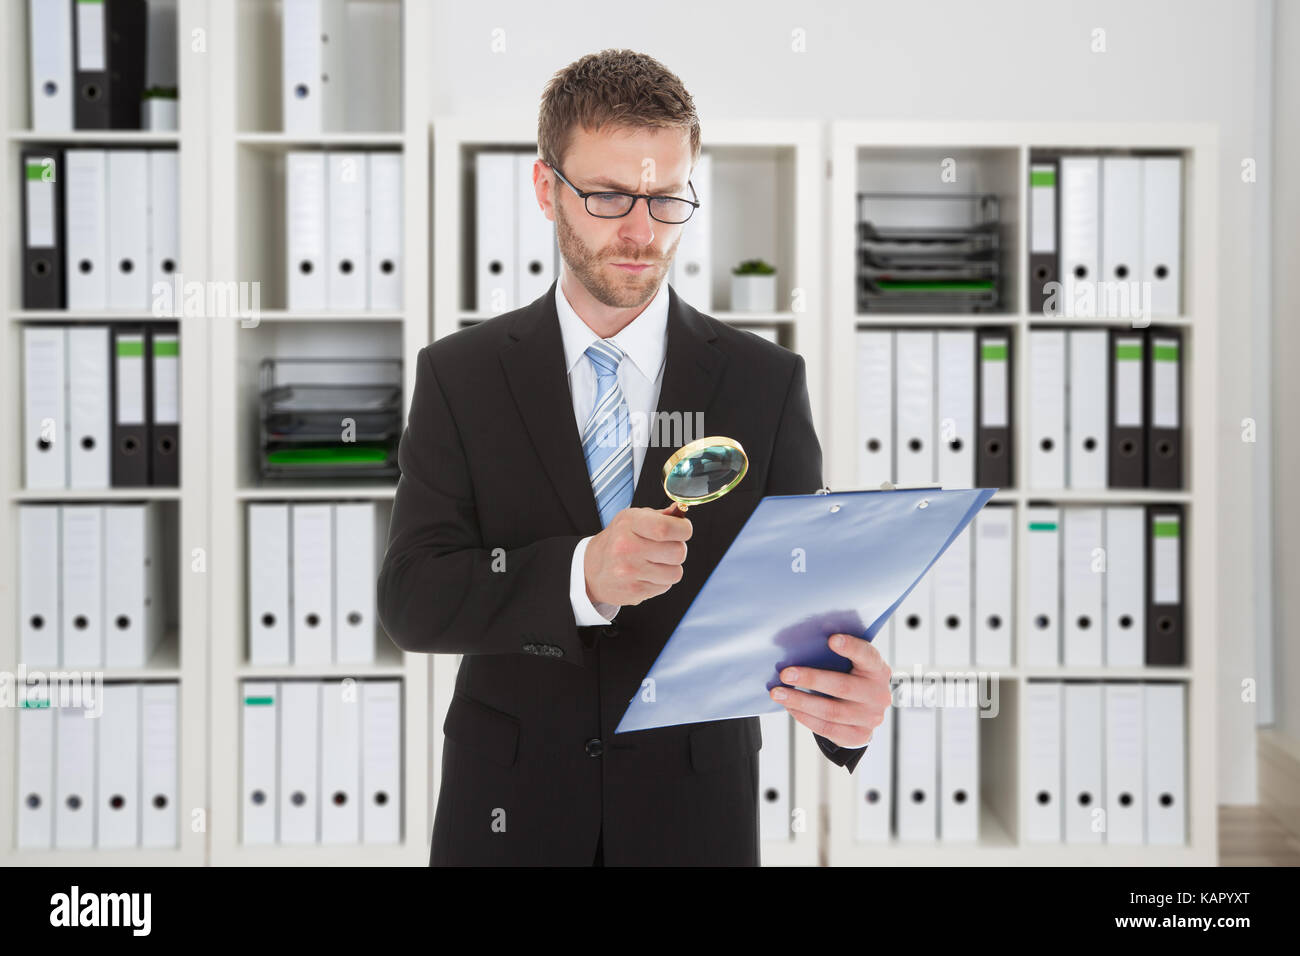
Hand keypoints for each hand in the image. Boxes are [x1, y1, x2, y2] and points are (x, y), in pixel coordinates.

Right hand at [584, 505, 691, 607]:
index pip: (667, 528)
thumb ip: (661, 516)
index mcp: (629, 524)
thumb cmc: (618, 540)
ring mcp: (629, 572)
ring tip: (655, 562)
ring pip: (676, 572)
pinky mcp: (634, 591)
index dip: (683, 529)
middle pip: (678, 552)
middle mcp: (627, 547)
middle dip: (678, 549)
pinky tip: (646, 574)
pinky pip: (665, 586)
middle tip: (666, 547)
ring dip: (671, 567)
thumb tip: (682, 512)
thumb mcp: (633, 519)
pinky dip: (660, 580)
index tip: (683, 529)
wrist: (591, 569)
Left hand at [769, 633, 890, 748]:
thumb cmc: (853, 678)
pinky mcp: (858, 736)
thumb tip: (802, 647)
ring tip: (779, 693)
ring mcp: (870, 718)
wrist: (865, 711)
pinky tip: (790, 707)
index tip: (831, 639)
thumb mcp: (853, 664)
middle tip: (786, 674)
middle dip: (811, 680)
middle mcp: (878, 694)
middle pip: (842, 687)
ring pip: (831, 711)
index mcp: (878, 669)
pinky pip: (827, 728)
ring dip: (800, 701)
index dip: (851, 647)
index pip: (867, 656)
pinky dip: (805, 717)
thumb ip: (836, 656)